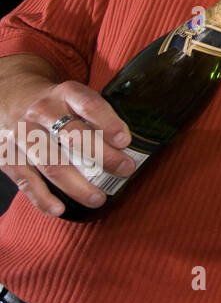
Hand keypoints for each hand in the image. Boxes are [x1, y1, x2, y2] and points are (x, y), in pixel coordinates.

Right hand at [0, 57, 135, 216]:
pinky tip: (59, 209)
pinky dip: (42, 198)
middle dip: (103, 156)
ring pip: (51, 162)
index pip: (89, 105)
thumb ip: (97, 115)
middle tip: (124, 170)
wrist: (10, 97)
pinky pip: (25, 180)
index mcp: (65, 93)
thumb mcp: (74, 96)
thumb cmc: (55, 104)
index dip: (108, 123)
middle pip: (73, 136)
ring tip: (98, 198)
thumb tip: (127, 145)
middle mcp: (42, 111)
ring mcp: (22, 134)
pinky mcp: (7, 156)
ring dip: (77, 185)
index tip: (125, 141)